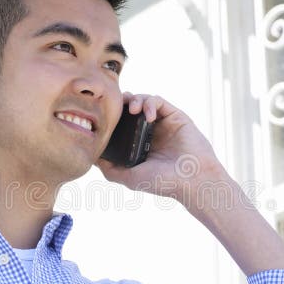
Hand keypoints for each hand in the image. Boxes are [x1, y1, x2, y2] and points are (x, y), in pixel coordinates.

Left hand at [95, 92, 225, 205]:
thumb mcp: (129, 178)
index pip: (121, 124)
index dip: (112, 117)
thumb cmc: (163, 183)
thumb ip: (109, 169)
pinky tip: (148, 115)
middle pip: (130, 108)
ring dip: (135, 100)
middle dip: (120, 103)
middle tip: (114, 106)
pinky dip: (150, 103)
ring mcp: (162, 123)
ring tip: (131, 109)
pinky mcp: (175, 116)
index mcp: (139, 144)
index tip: (102, 116)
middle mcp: (150, 132)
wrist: (192, 181)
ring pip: (143, 101)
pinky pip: (158, 101)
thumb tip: (91, 157)